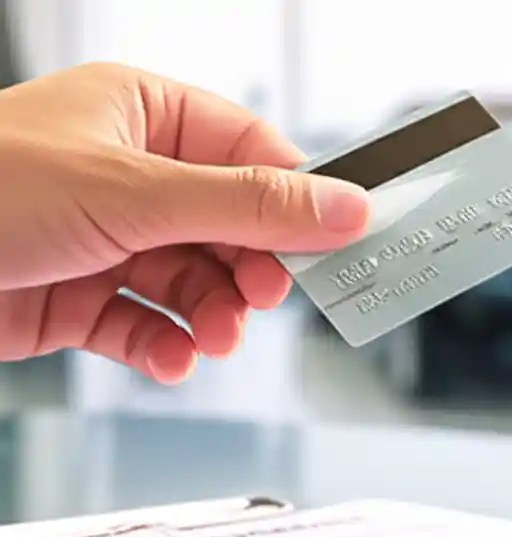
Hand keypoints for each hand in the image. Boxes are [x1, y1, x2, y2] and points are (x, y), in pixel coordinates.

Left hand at [0, 62, 370, 383]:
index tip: (337, 242)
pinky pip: (150, 323)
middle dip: (250, 271)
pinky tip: (173, 357)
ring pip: (196, 281)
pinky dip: (169, 345)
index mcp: (145, 116)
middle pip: (232, 226)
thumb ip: (250, 206)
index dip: (298, 201)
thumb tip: (343, 207)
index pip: (254, 152)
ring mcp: (106, 237)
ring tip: (215, 338)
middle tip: (264, 298)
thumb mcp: (136, 193)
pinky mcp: (81, 297)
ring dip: (214, 316)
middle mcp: (130, 174)